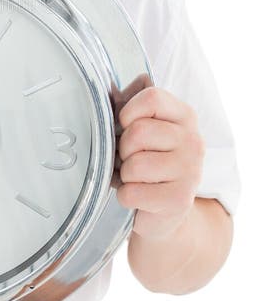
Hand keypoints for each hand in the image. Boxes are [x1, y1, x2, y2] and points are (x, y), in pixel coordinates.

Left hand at [115, 86, 205, 240]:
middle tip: (129, 158)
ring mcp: (190, 171)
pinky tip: (138, 195)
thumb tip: (108, 90)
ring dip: (124, 174)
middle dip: (123, 149)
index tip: (125, 126)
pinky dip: (126, 196)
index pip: (151, 98)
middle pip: (139, 132)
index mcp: (183, 116)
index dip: (128, 113)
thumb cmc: (147, 161)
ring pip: (135, 165)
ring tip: (134, 177)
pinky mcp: (180, 200)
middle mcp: (193, 141)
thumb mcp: (141, 127)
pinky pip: (132, 193)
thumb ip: (128, 104)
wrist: (166, 210)